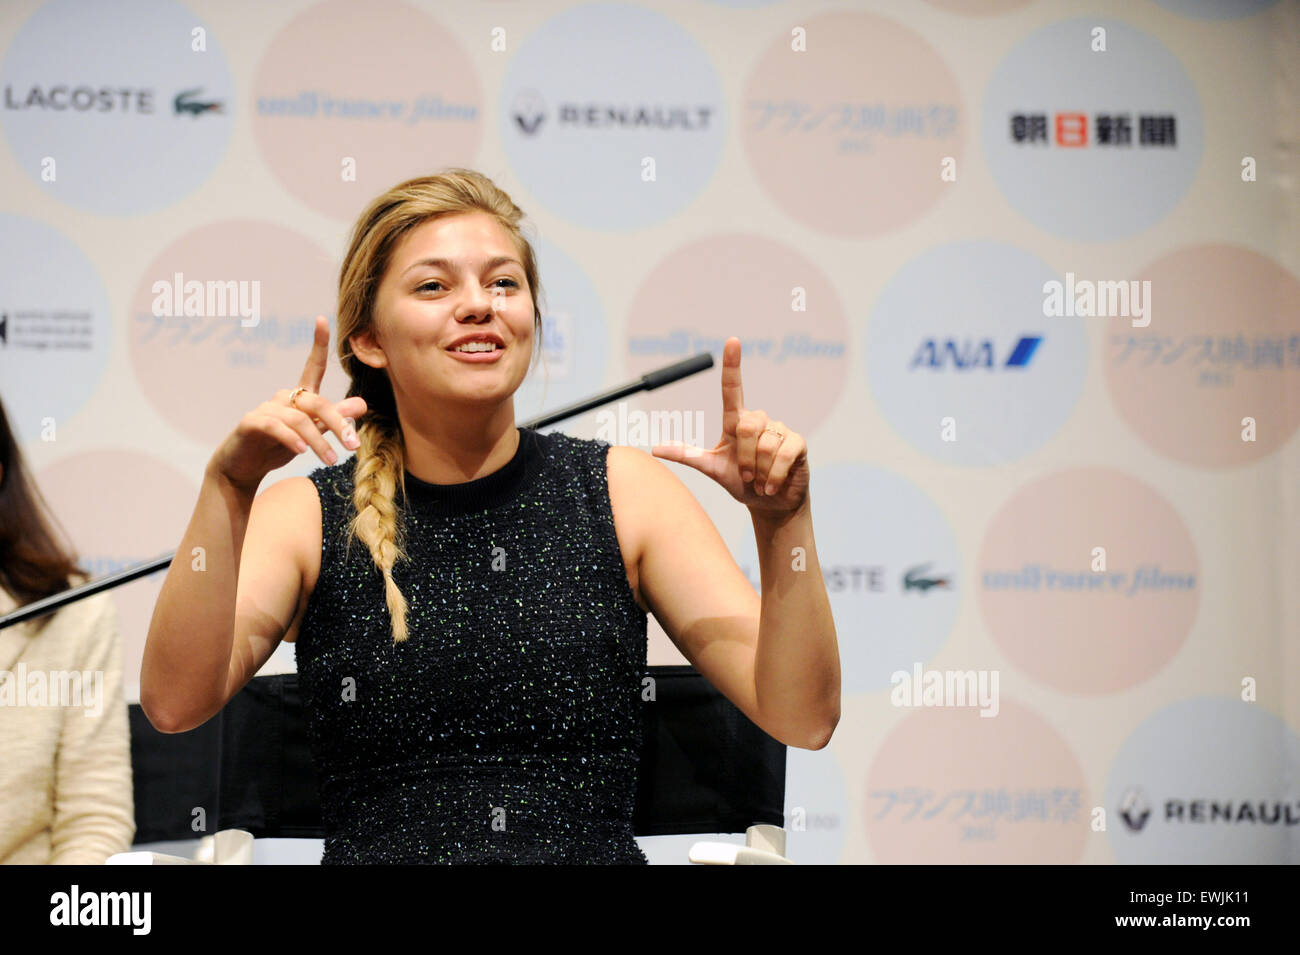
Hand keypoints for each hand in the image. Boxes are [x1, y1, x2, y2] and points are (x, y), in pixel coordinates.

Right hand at [211, 315, 367, 491]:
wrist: (244, 468)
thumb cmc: (278, 448)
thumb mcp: (312, 434)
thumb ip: (334, 419)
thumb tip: (362, 404)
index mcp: (299, 396)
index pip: (312, 366)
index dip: (318, 344)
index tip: (322, 319)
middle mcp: (283, 397)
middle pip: (317, 402)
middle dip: (338, 424)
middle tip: (353, 446)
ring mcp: (265, 408)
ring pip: (299, 419)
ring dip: (319, 442)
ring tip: (332, 461)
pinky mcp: (251, 423)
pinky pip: (275, 427)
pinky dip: (291, 439)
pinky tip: (302, 452)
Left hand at [652, 337, 809, 513]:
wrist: (770, 504)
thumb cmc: (742, 482)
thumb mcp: (712, 469)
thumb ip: (688, 456)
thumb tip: (655, 448)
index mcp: (736, 422)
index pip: (732, 389)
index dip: (732, 365)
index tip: (731, 342)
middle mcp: (759, 421)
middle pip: (747, 425)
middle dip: (745, 458)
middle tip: (747, 477)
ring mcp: (780, 430)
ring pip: (765, 445)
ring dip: (760, 471)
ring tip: (761, 482)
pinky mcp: (798, 443)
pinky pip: (784, 454)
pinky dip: (775, 475)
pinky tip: (773, 485)